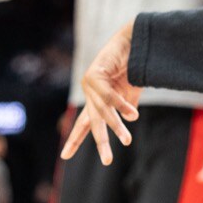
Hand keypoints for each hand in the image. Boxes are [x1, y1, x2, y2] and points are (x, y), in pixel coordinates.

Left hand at [61, 23, 140, 164]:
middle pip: (92, 122)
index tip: (64, 156)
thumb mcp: (130, 96)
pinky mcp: (94, 74)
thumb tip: (125, 125)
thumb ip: (124, 111)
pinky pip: (109, 96)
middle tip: (107, 161)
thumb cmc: (134, 67)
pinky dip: (121, 106)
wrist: (137, 41)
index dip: (75, 140)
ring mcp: (90, 83)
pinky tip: (132, 115)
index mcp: (96, 100)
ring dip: (117, 126)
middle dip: (101, 141)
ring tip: (128, 141)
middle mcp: (89, 93)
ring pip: (103, 111)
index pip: (84, 123)